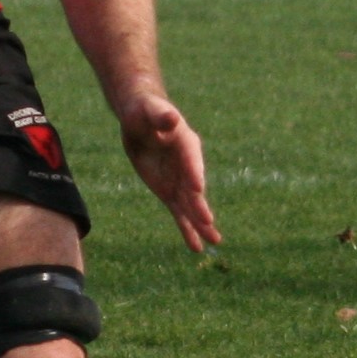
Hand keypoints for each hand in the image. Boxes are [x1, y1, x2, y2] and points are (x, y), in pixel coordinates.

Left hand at [118, 90, 216, 251]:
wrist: (141, 120)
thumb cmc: (146, 110)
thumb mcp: (150, 110)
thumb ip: (161, 116)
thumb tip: (171, 117)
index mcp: (186, 142)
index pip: (191, 160)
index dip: (194, 173)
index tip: (197, 189)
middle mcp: (188, 165)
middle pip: (194, 188)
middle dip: (200, 205)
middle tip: (207, 222)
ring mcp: (180, 180)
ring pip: (191, 205)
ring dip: (200, 223)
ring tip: (215, 240)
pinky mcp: (170, 192)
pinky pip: (179, 213)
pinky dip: (187, 229)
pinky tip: (197, 246)